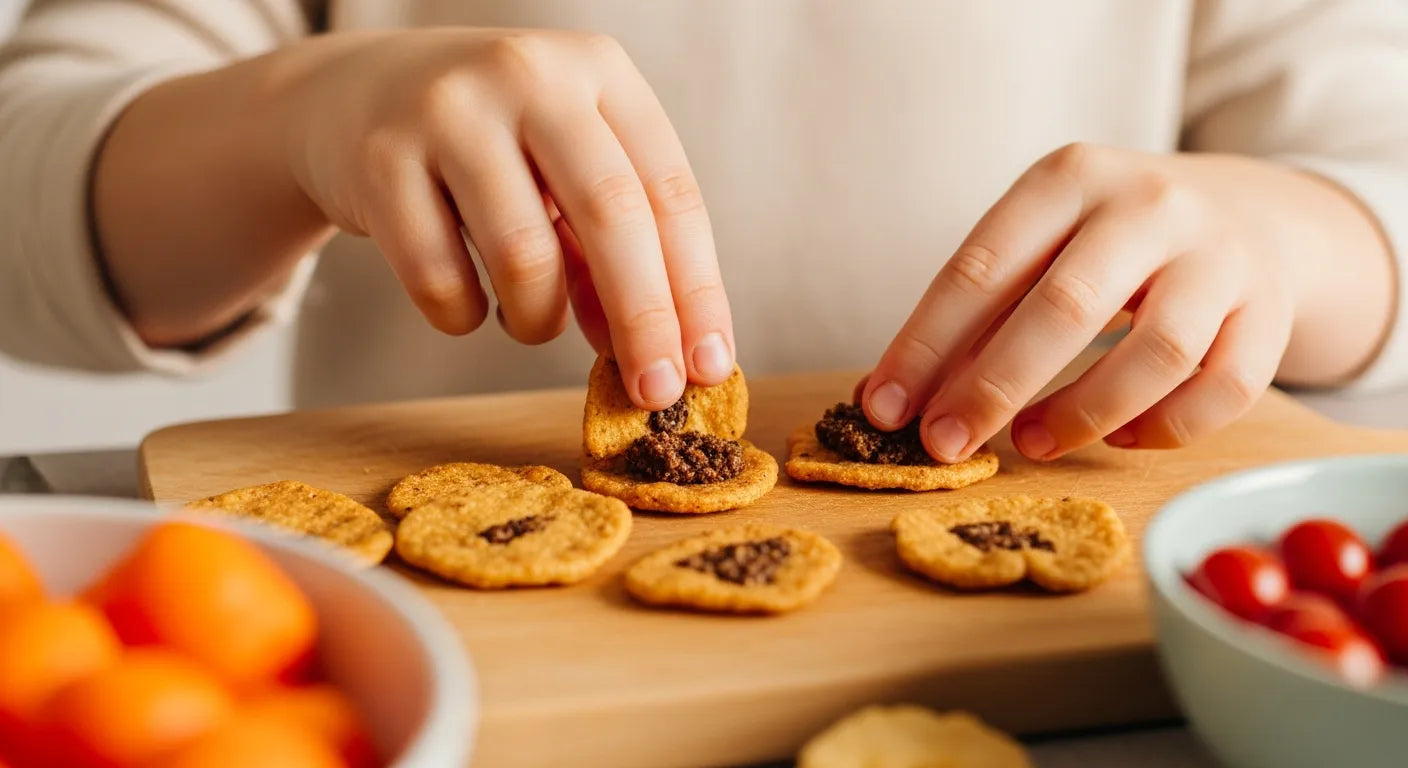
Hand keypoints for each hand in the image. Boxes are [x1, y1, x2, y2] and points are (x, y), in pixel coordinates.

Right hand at [274, 29, 732, 407]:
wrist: (349, 95)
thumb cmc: (491, 147)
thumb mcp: (564, 169)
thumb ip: (612, 249)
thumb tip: (655, 356)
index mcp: (599, 70)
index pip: (670, 193)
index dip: (697, 290)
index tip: (710, 367)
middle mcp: (529, 75)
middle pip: (612, 214)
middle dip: (643, 319)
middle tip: (654, 392)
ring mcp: (449, 111)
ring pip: (524, 255)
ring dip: (539, 320)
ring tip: (530, 319)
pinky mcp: (380, 159)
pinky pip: (440, 279)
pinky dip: (464, 316)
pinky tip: (468, 300)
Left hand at [861, 144, 1304, 461]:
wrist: (1245, 212)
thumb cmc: (1106, 242)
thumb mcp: (1040, 242)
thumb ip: (978, 312)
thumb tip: (897, 399)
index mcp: (1069, 178)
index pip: (982, 266)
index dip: (924, 344)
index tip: (883, 408)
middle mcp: (1150, 205)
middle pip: (1066, 307)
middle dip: (992, 387)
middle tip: (944, 445)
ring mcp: (1220, 256)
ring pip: (1158, 353)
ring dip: (1081, 413)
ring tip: (1031, 444)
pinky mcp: (1269, 313)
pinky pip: (1224, 390)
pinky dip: (1164, 428)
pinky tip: (1118, 439)